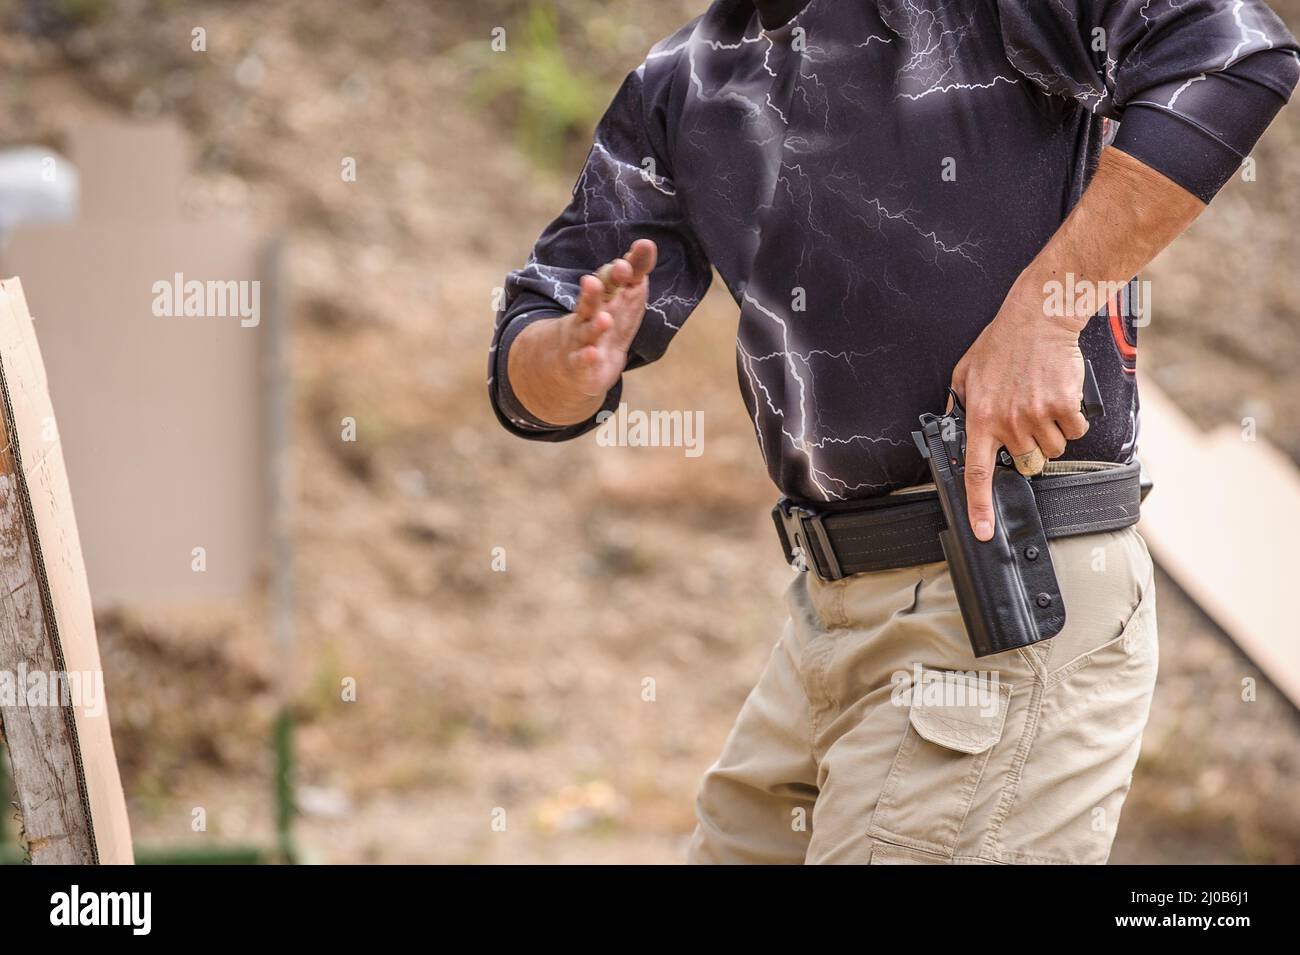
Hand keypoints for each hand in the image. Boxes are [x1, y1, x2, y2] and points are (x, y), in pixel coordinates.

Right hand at [508, 239, 656, 424]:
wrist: (570, 363)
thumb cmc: (604, 323)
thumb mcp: (622, 298)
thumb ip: (634, 272)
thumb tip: (648, 243)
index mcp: (601, 297)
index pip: (610, 279)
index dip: (622, 270)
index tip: (634, 257)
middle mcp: (588, 315)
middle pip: (592, 301)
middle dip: (599, 289)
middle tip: (617, 272)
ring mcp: (581, 340)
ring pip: (587, 331)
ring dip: (596, 326)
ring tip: (605, 320)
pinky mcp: (579, 365)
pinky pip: (582, 362)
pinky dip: (586, 359)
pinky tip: (592, 355)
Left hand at [950, 284, 1089, 540]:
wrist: (1039, 318)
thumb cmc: (1002, 343)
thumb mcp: (965, 373)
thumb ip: (958, 405)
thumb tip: (951, 428)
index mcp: (980, 417)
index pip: (977, 472)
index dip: (980, 506)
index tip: (983, 530)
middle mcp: (1008, 421)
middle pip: (1026, 463)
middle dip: (1029, 449)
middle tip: (1026, 419)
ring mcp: (1038, 415)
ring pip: (1052, 450)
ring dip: (1052, 434)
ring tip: (1042, 403)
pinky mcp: (1065, 406)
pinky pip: (1075, 432)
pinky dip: (1073, 420)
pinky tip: (1061, 396)